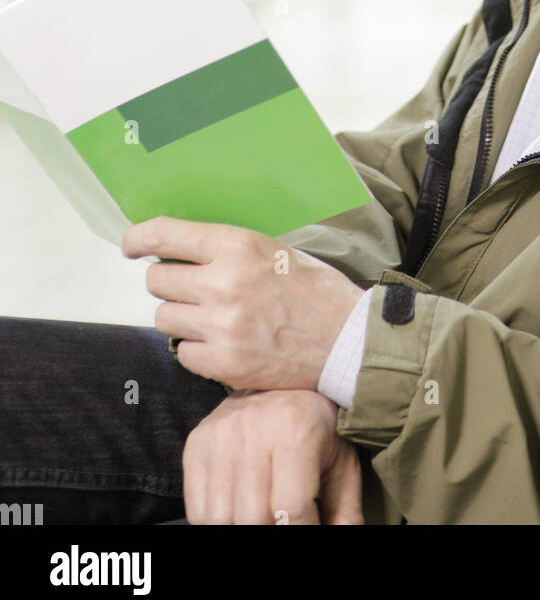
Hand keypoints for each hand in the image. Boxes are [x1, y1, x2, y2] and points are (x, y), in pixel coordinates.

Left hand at [121, 217, 364, 390]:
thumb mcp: (273, 249)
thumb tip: (181, 249)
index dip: (139, 238)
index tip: (132, 244)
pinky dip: (195, 348)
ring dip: (180, 316)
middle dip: (169, 282)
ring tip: (209, 317)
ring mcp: (221, 327)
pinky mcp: (224, 364)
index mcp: (237, 246)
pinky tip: (220, 342)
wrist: (346, 341)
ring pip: (164, 317)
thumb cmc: (315, 290)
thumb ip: (227, 250)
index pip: (165, 235)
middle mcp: (223, 284)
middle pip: (158, 280)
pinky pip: (182, 353)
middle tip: (190, 287)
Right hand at [183, 388, 363, 524]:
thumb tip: (344, 538)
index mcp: (296, 430)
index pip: (291, 509)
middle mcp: (253, 427)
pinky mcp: (196, 443)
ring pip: (221, 518)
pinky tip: (239, 508)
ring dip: (243, 526)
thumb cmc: (317, 431)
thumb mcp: (341, 465)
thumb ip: (345, 511)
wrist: (281, 382)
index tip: (308, 525)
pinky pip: (197, 509)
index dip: (301, 529)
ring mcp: (220, 434)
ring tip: (264, 514)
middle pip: (253, 517)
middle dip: (272, 529)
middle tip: (283, 520)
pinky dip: (218, 521)